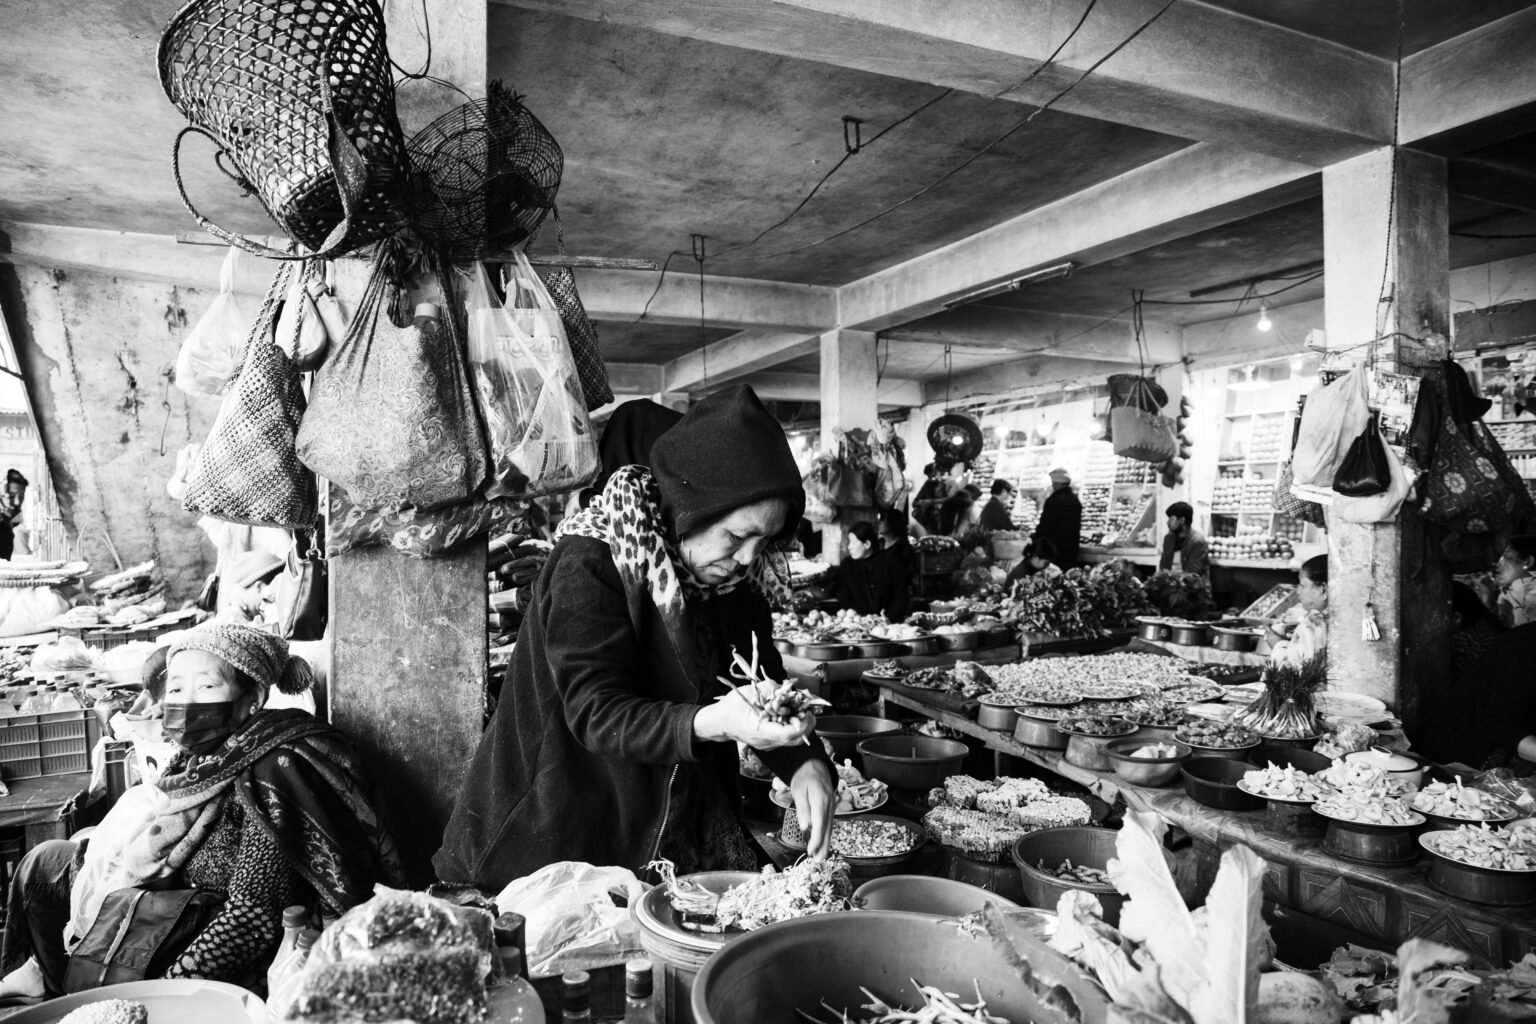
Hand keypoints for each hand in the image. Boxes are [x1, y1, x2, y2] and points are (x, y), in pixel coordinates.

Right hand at [693, 686, 815, 749]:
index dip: (802, 723)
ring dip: (802, 726)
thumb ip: (770, 688)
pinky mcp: (770, 743)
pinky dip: (794, 727)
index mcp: (760, 730)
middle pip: (796, 739)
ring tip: (802, 711)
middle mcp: (766, 741)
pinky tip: (793, 715)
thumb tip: (788, 687)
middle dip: (807, 724)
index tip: (807, 710)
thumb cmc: (732, 707)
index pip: (787, 734)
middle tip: (809, 709)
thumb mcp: (750, 691)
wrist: (720, 722)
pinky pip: (788, 738)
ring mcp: (769, 745)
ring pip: (794, 740)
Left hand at [789, 758, 834, 859]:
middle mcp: (829, 805)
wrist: (815, 765)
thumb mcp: (799, 790)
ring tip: (821, 857)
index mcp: (821, 800)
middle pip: (827, 828)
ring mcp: (831, 806)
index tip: (810, 851)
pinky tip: (823, 843)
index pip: (819, 824)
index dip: (816, 839)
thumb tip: (805, 827)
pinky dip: (826, 834)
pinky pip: (829, 823)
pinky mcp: (829, 807)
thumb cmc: (805, 777)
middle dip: (823, 845)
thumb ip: (803, 808)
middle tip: (819, 861)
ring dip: (826, 842)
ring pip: (829, 827)